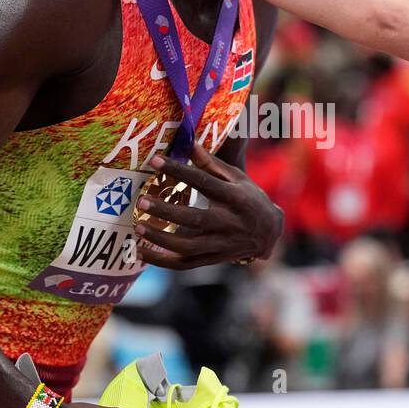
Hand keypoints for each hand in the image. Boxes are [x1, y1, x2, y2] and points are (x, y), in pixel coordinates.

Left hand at [135, 142, 284, 268]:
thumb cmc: (250, 199)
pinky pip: (184, 263)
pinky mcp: (213, 259)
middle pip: (194, 218)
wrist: (269, 233)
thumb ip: (211, 164)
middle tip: (142, 201)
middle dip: (166, 211)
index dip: (179, 170)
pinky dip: (162, 261)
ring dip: (160, 239)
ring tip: (138, 228)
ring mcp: (221, 244)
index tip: (156, 161)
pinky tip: (141, 252)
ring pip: (187, 246)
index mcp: (235, 197)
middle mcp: (229, 222)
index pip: (204, 182)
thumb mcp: (237, 178)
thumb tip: (189, 143)